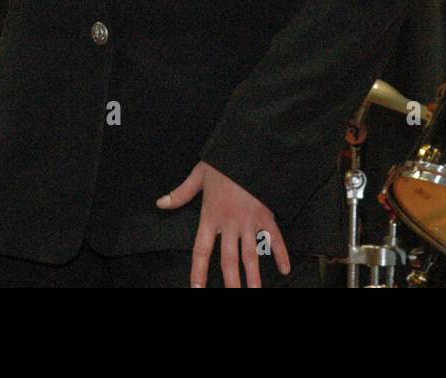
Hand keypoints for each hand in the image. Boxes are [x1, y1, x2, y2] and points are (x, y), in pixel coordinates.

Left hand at [157, 161, 290, 287]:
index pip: (202, 250)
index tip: (197, 289)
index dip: (198, 271)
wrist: (249, 149)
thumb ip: (181, 193)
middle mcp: (230, 224)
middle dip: (231, 283)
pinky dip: (281, 253)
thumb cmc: (223, 162)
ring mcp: (250, 221)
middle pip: (229, 260)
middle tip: (234, 297)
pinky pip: (275, 238)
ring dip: (254, 277)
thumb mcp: (198, 175)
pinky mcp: (266, 215)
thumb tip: (160, 203)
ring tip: (256, 292)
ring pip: (252, 255)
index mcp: (211, 216)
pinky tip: (285, 268)